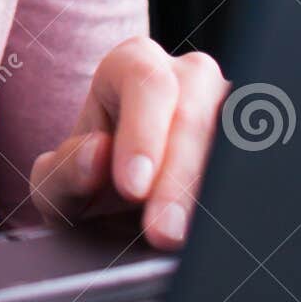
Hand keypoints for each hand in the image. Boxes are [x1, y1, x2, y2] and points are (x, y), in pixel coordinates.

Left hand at [27, 37, 228, 249]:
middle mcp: (185, 78)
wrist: (115, 209)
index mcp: (132, 65)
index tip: (131, 187)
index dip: (142, 133)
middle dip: (178, 178)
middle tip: (162, 231)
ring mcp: (224, 109)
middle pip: (194, 114)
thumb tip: (96, 151)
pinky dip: (225, 199)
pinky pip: (244, 168)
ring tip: (181, 236)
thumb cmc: (86, 181)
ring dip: (206, 192)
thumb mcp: (56, 182)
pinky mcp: (243, 144)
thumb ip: (64, 168)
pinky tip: (206, 228)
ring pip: (228, 141)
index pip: (145, 83)